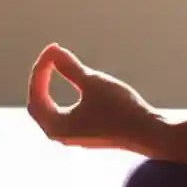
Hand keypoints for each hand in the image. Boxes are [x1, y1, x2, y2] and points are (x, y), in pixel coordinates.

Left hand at [27, 43, 163, 152]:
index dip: (41, 68)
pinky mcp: (86, 135)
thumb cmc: (120, 108)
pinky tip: (72, 86)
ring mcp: (73, 138)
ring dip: (50, 88)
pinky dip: (62, 97)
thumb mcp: (93, 83)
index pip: (36, 93)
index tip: (54, 49)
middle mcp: (60, 137)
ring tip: (55, 66)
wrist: (150, 133)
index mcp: (56, 127)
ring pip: (50, 111)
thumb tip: (53, 52)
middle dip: (40, 78)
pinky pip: (63, 115)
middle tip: (51, 55)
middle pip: (38, 104)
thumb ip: (70, 67)